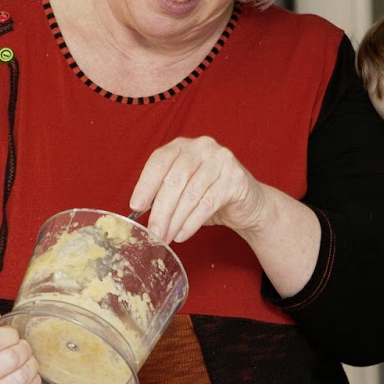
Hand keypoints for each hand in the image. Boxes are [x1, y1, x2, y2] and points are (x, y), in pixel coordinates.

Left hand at [130, 136, 273, 243]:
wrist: (247, 203)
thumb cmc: (208, 196)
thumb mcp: (181, 190)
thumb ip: (162, 194)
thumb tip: (139, 212)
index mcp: (182, 146)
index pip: (159, 161)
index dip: (145, 184)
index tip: (135, 206)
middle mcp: (201, 147)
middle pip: (174, 180)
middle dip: (161, 210)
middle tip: (153, 232)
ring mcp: (221, 160)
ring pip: (191, 194)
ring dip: (175, 220)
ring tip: (166, 237)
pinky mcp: (235, 178)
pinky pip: (208, 203)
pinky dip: (192, 222)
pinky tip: (182, 234)